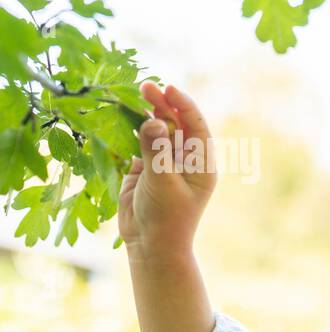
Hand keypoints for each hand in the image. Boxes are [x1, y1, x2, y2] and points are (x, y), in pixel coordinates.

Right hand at [119, 82, 217, 257]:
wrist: (150, 244)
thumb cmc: (165, 217)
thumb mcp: (161, 182)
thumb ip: (156, 150)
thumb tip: (153, 121)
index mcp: (201, 164)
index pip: (196, 126)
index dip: (184, 105)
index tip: (169, 88)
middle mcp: (186, 160)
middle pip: (177, 125)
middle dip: (163, 105)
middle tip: (145, 86)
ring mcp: (166, 163)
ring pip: (158, 131)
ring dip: (148, 114)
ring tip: (134, 94)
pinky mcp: (146, 168)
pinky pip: (142, 142)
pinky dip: (134, 129)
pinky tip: (125, 113)